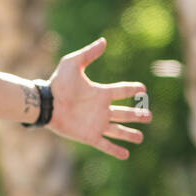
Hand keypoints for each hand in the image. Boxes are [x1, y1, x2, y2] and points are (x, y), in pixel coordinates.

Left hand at [45, 37, 151, 158]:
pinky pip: (105, 145)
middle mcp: (101, 109)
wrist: (46, 103)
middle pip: (124, 113)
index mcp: (100, 93)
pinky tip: (125, 155)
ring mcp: (96, 123)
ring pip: (118, 130)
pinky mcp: (89, 136)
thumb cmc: (58, 83)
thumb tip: (103, 41)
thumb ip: (88, 54)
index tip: (142, 88)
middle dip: (137, 115)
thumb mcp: (72, 64)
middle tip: (149, 116)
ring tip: (140, 137)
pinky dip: (115, 150)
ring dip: (129, 134)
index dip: (132, 89)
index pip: (121, 91)